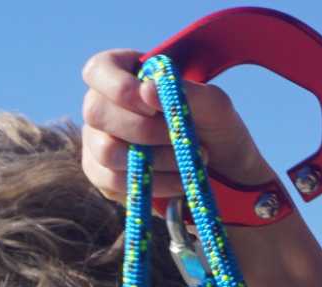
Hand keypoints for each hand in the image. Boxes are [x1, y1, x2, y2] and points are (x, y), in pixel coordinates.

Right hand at [80, 49, 274, 202]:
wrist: (224, 172)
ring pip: (105, 150)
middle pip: (96, 112)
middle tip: (177, 135)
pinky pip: (113, 181)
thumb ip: (182, 91)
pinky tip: (179, 181)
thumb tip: (146, 92)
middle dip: (142, 128)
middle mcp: (102, 105)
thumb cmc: (215, 126)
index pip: (98, 69)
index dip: (118, 87)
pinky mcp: (103, 176)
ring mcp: (97, 141)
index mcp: (124, 73)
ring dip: (152, 158)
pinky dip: (152, 183)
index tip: (151, 104)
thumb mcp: (212, 104)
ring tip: (186, 159)